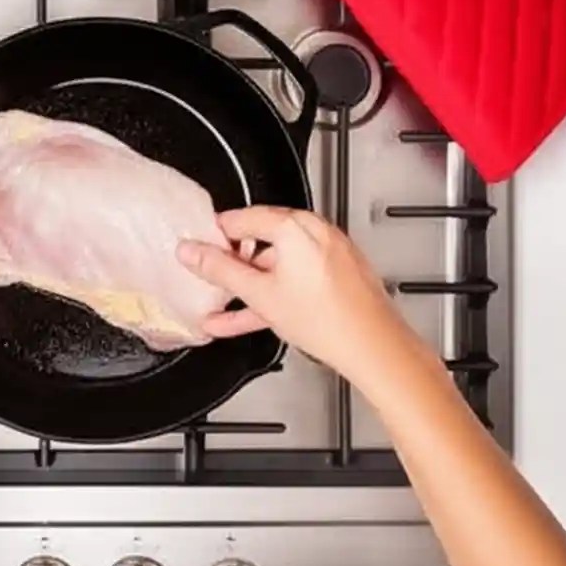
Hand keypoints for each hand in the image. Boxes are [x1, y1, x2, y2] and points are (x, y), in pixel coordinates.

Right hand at [176, 206, 432, 391]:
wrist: (373, 347)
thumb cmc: (328, 320)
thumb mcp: (259, 294)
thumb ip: (220, 270)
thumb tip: (192, 252)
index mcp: (294, 226)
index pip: (241, 218)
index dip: (215, 236)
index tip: (199, 250)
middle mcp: (315, 231)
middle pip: (261, 239)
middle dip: (234, 263)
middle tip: (212, 279)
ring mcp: (328, 251)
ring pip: (278, 263)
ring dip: (253, 283)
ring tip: (228, 309)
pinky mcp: (336, 272)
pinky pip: (296, 276)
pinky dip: (276, 290)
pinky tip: (255, 315)